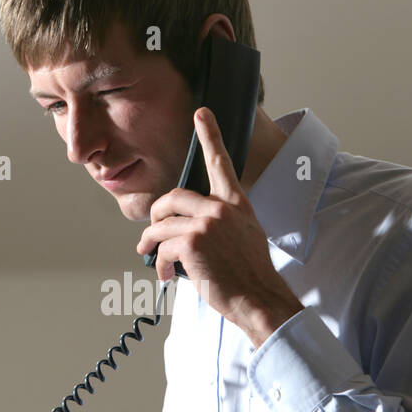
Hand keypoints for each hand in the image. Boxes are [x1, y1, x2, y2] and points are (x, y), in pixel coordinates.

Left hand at [135, 107, 302, 347]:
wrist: (260, 298)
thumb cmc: (250, 275)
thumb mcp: (245, 236)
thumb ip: (222, 222)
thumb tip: (188, 229)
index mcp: (237, 204)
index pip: (221, 163)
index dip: (210, 136)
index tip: (201, 113)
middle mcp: (222, 208)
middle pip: (172, 197)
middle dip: (156, 215)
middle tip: (152, 231)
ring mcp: (207, 224)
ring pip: (161, 225)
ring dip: (151, 244)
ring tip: (154, 258)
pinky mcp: (193, 242)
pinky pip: (161, 247)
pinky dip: (159, 264)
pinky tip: (165, 274)